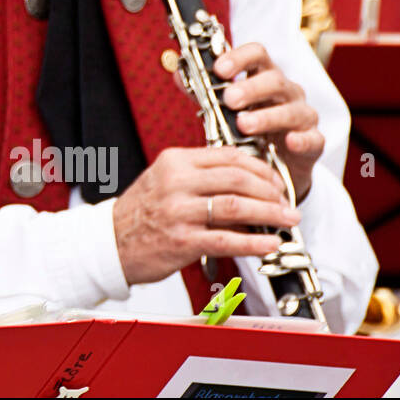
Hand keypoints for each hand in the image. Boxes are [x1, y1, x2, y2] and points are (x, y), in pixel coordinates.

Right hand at [112, 146, 299, 285]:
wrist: (111, 242)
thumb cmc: (142, 212)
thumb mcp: (165, 180)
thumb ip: (201, 176)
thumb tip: (249, 183)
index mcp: (174, 161)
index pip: (229, 156)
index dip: (261, 167)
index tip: (276, 180)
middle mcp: (176, 182)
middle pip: (238, 179)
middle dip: (272, 191)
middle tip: (286, 201)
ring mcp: (178, 211)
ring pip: (237, 206)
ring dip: (270, 214)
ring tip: (288, 220)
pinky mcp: (181, 240)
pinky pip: (226, 239)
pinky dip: (254, 242)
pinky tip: (270, 244)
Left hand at [214, 42, 322, 201]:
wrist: (273, 163)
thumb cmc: (247, 127)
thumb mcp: (222, 107)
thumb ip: (201, 90)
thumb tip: (176, 73)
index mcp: (263, 76)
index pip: (257, 54)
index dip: (239, 57)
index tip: (219, 68)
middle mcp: (286, 92)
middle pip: (274, 79)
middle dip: (250, 88)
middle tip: (229, 99)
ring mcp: (302, 115)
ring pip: (291, 109)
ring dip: (267, 116)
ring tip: (243, 124)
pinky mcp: (313, 141)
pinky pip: (313, 138)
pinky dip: (302, 139)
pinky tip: (289, 142)